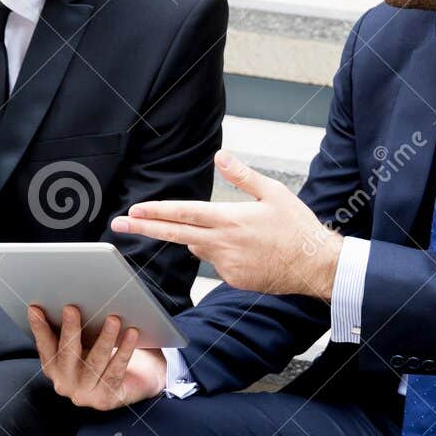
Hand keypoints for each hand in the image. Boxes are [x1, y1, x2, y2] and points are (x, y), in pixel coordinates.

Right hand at [30, 304, 165, 409]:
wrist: (138, 380)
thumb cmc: (108, 352)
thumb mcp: (87, 340)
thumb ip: (76, 328)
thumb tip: (72, 298)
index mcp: (54, 367)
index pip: (45, 345)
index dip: (39, 328)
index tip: (35, 308)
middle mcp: (65, 383)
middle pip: (66, 354)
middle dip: (69, 330)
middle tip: (71, 308)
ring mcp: (84, 393)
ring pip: (94, 362)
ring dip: (104, 338)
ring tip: (113, 318)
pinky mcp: (106, 399)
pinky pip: (116, 371)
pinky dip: (125, 351)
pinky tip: (131, 333)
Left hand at [111, 151, 342, 298]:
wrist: (315, 265)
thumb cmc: (297, 227)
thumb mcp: (274, 193)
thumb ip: (242, 175)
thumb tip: (220, 156)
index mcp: (230, 219)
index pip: (184, 213)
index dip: (156, 211)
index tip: (134, 210)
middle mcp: (222, 243)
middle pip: (175, 234)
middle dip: (144, 227)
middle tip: (119, 223)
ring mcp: (226, 265)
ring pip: (200, 247)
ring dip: (206, 237)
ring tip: (245, 233)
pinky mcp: (233, 279)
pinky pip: (218, 262)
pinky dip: (225, 253)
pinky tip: (252, 250)